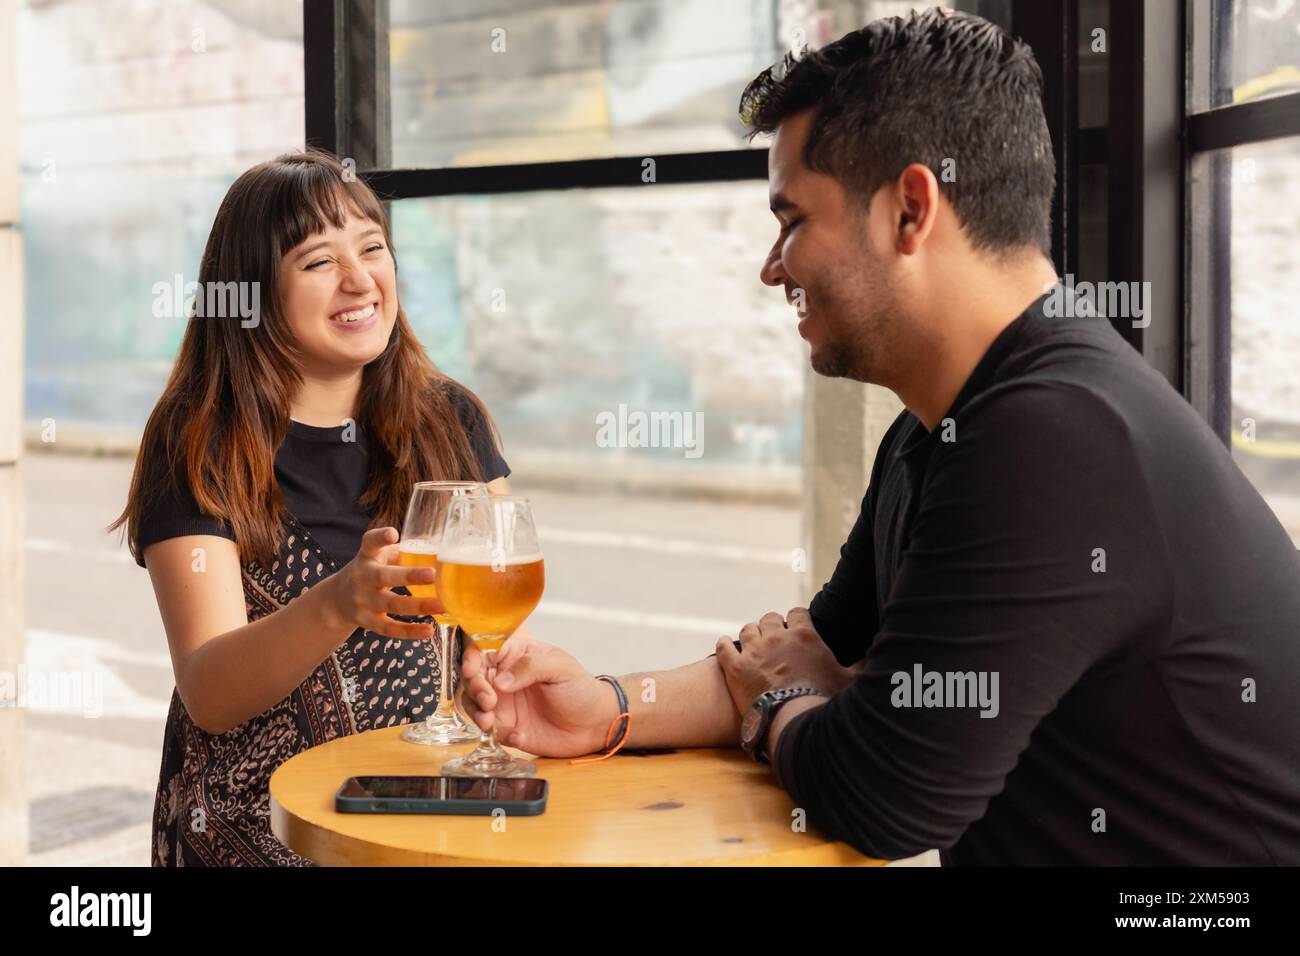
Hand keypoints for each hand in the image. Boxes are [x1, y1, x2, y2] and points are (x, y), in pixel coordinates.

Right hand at [324, 527, 440, 639]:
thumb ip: (405, 549)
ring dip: (418, 606)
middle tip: (433, 574)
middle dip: (409, 576)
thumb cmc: (371, 571)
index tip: (392, 534)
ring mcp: (363, 601)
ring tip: (442, 606)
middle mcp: (362, 577)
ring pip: (391, 604)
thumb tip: (438, 542)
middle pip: (384, 577)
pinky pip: (389, 629)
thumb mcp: (380, 555)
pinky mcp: (367, 621)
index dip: (380, 537)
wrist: (337, 599)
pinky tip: (429, 631)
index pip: (369, 542)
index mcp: (367, 556)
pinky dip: (409, 631)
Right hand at [460, 638, 617, 757]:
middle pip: (474, 678)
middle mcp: (504, 678)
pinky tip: (519, 736)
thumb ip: (531, 668)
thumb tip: (500, 680)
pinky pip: (492, 732)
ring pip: (474, 705)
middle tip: (489, 700)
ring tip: (489, 722)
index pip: (485, 649)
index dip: (473, 658)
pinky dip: (500, 735)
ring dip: (476, 713)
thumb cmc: (580, 688)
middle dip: (475, 688)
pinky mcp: (508, 729)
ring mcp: (504, 704)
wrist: (594, 724)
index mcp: (516, 655)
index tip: (473, 670)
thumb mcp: (560, 668)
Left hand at [715, 607, 855, 715]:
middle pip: (770, 618)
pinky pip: (723, 646)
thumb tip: (877, 662)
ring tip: (752, 644)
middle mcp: (777, 637)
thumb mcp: (849, 682)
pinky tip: (724, 645)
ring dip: (751, 634)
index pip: (798, 613)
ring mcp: (753, 650)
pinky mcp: (734, 667)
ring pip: (748, 629)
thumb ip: (861, 667)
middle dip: (772, 626)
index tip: (796, 627)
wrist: (793, 721)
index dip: (796, 619)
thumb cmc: (824, 702)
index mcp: (805, 636)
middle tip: (774, 639)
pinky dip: (723, 645)